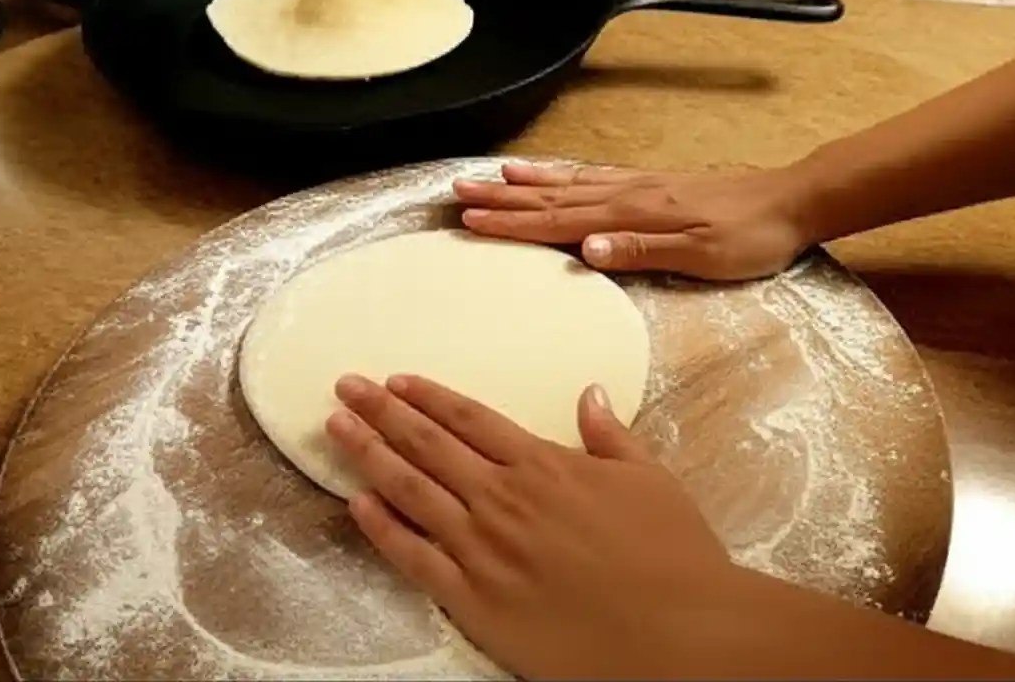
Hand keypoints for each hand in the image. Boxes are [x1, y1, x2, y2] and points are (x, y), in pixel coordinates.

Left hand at [324, 374, 738, 678]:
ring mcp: (483, 549)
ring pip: (410, 491)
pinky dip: (382, 529)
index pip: (470, 418)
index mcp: (544, 467)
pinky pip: (415, 558)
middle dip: (380, 412)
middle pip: (427, 444)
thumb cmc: (674, 558)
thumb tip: (590, 393)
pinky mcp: (473, 600)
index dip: (428, 396)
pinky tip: (356, 505)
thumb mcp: (651, 480)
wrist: (678, 634)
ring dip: (369, 455)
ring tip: (336, 429)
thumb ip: (611, 436)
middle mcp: (503, 499)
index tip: (395, 381)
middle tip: (344, 387)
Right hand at [452, 163, 817, 280]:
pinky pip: (594, 176)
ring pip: (569, 183)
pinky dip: (564, 174)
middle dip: (504, 198)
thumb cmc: (749, 239)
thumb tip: (586, 250)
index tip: (472, 222)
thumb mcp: (700, 256)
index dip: (513, 224)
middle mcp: (628, 196)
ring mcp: (639, 187)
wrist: (790, 203)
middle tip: (460, 195)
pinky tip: (550, 172)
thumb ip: (640, 251)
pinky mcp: (653, 185)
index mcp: (632, 216)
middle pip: (553, 197)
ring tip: (489, 177)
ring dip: (526, 183)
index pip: (559, 221)